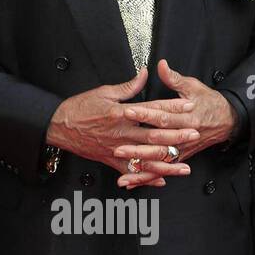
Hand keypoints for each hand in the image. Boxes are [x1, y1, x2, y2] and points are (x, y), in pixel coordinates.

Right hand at [46, 66, 199, 187]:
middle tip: (195, 134)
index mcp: (122, 112)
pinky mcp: (111, 160)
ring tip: (185, 165)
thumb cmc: (80, 107)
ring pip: (146, 157)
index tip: (188, 106)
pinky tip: (162, 181)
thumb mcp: (104, 91)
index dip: (172, 107)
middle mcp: (122, 132)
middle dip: (177, 135)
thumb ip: (128, 86)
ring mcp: (117, 149)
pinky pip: (131, 172)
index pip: (152, 109)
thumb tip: (145, 74)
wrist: (59, 126)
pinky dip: (146, 178)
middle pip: (154, 135)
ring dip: (167, 162)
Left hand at [114, 59, 238, 186]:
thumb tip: (161, 66)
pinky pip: (161, 170)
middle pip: (157, 140)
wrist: (227, 120)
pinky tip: (130, 181)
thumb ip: (174, 78)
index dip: (145, 113)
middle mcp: (184, 135)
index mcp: (187, 115)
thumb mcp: (194, 86)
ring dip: (139, 163)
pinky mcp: (180, 158)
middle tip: (118, 145)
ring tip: (122, 166)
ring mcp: (182, 149)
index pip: (162, 114)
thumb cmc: (209, 103)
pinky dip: (146, 177)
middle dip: (137, 144)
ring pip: (158, 159)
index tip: (128, 111)